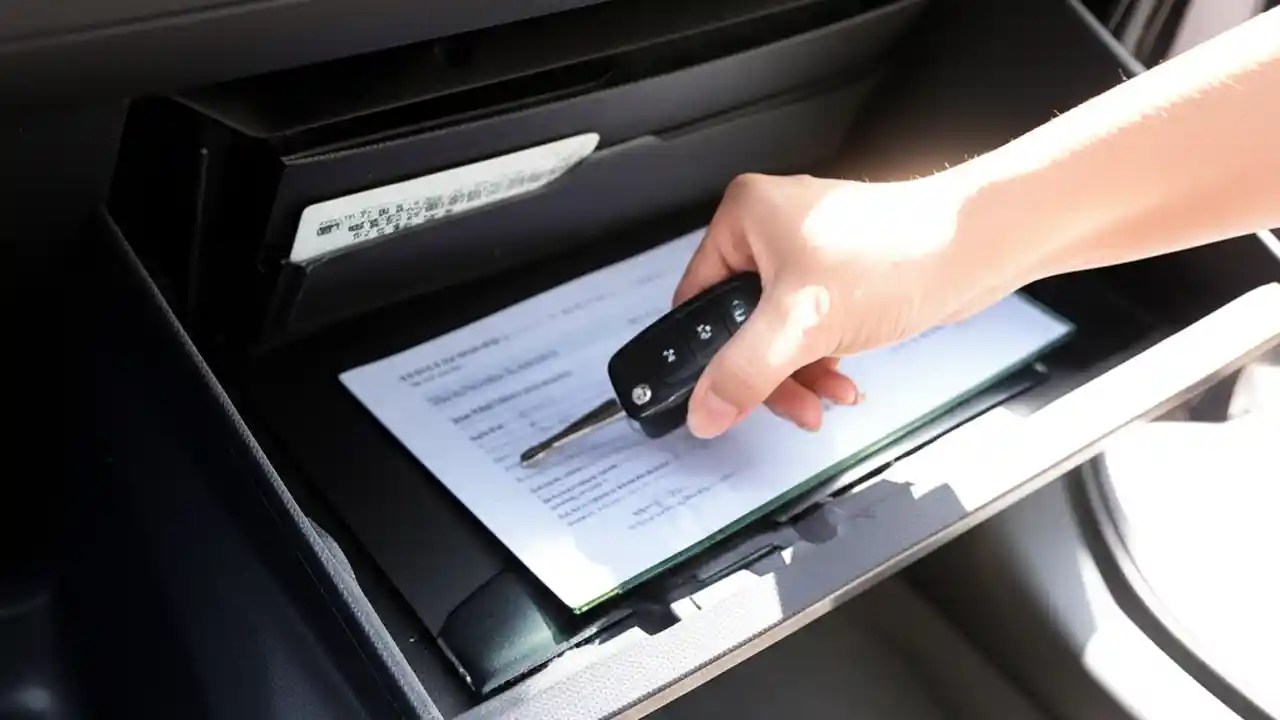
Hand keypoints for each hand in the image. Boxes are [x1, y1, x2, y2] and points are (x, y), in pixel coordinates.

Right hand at [675, 171, 1034, 437]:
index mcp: (744, 216)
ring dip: (797, 375)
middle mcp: (770, 230)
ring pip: (776, 335)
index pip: (697, 299)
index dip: (708, 354)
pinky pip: (809, 333)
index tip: (719, 394)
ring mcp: (806, 256)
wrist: (978, 247)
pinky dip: (821, 362)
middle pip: (738, 325)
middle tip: (787, 401)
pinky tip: (840, 382)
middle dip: (766, 372)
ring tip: (822, 396)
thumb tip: (705, 409)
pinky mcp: (838, 280)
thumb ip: (744, 372)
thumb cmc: (903, 250)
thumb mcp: (803, 322)